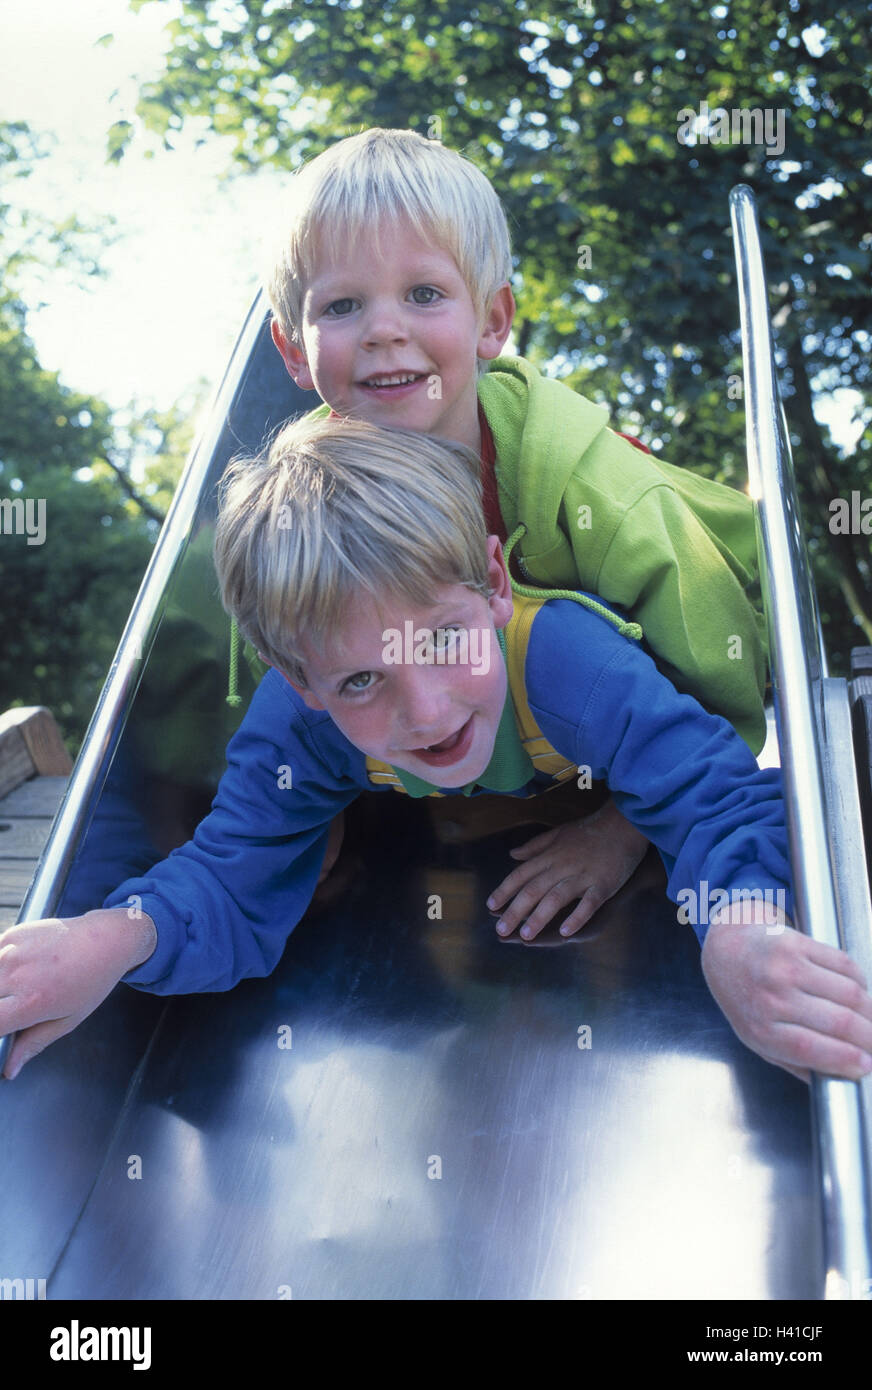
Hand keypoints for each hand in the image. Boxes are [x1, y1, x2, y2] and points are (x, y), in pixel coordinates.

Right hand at [0, 909, 156, 1079]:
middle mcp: (16, 974)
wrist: (106, 939)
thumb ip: (33, 1043)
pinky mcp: (12, 935)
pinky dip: (1, 968)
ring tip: (21, 990)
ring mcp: (11, 951)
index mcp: (31, 1001)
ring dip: (0, 989)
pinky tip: (20, 970)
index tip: (6, 1030)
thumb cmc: (92, 981)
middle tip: (18, 1009)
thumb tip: (9, 1069)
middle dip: (0, 1009)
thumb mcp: (68, 1020)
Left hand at [487, 798, 648, 939]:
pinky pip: (588, 903)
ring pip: (556, 898)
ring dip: (539, 917)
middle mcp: (562, 866)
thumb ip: (535, 846)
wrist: (623, 825)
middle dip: (515, 911)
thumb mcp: (558, 833)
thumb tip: (512, 855)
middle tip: (501, 930)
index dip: (505, 890)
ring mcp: (583, 876)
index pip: (521, 874)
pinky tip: (565, 931)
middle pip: (534, 890)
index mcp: (550, 855)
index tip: (491, 905)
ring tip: (526, 934)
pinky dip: (576, 917)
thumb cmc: (590, 831)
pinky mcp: (603, 885)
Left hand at [701, 904, 871, 1081]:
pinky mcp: (797, 944)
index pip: (812, 1049)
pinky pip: (846, 965)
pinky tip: (859, 993)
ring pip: (850, 994)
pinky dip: (861, 982)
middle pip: (839, 1023)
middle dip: (870, 1038)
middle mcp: (771, 998)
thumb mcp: (758, 1040)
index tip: (867, 1066)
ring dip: (871, 1011)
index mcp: (760, 1030)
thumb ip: (796, 1063)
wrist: (728, 951)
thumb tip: (842, 1078)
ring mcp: (785, 968)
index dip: (847, 1060)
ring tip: (870, 1020)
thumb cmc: (746, 1000)